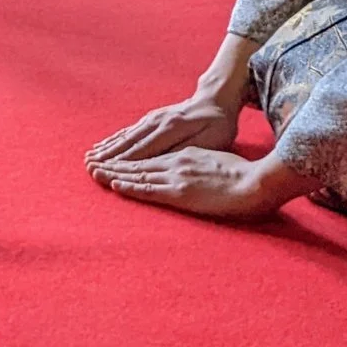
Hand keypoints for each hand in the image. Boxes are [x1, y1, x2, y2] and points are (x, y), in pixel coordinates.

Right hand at [85, 91, 240, 165]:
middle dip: (108, 156)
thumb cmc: (218, 126)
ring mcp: (153, 118)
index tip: (105, 172)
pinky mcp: (152, 118)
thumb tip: (162, 160)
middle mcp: (157, 122)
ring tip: (90, 156)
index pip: (142, 151)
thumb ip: (185, 149)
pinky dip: (115, 138)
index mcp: (171, 129)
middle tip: (89, 166)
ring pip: (126, 136)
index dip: (122, 163)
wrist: (216, 100)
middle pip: (129, 143)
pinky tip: (104, 144)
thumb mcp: (210, 140)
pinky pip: (130, 130)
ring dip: (107, 147)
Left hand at [86, 147, 304, 221]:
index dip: (127, 159)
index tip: (108, 160)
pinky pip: (150, 189)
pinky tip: (115, 185)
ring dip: (114, 173)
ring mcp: (177, 175)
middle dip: (112, 163)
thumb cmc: (242, 175)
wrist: (257, 182)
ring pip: (138, 174)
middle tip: (89, 164)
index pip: (149, 157)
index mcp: (185, 155)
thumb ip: (197, 165)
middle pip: (138, 162)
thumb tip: (188, 172)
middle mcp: (176, 162)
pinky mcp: (181, 191)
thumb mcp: (214, 163)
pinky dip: (130, 186)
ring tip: (94, 173)